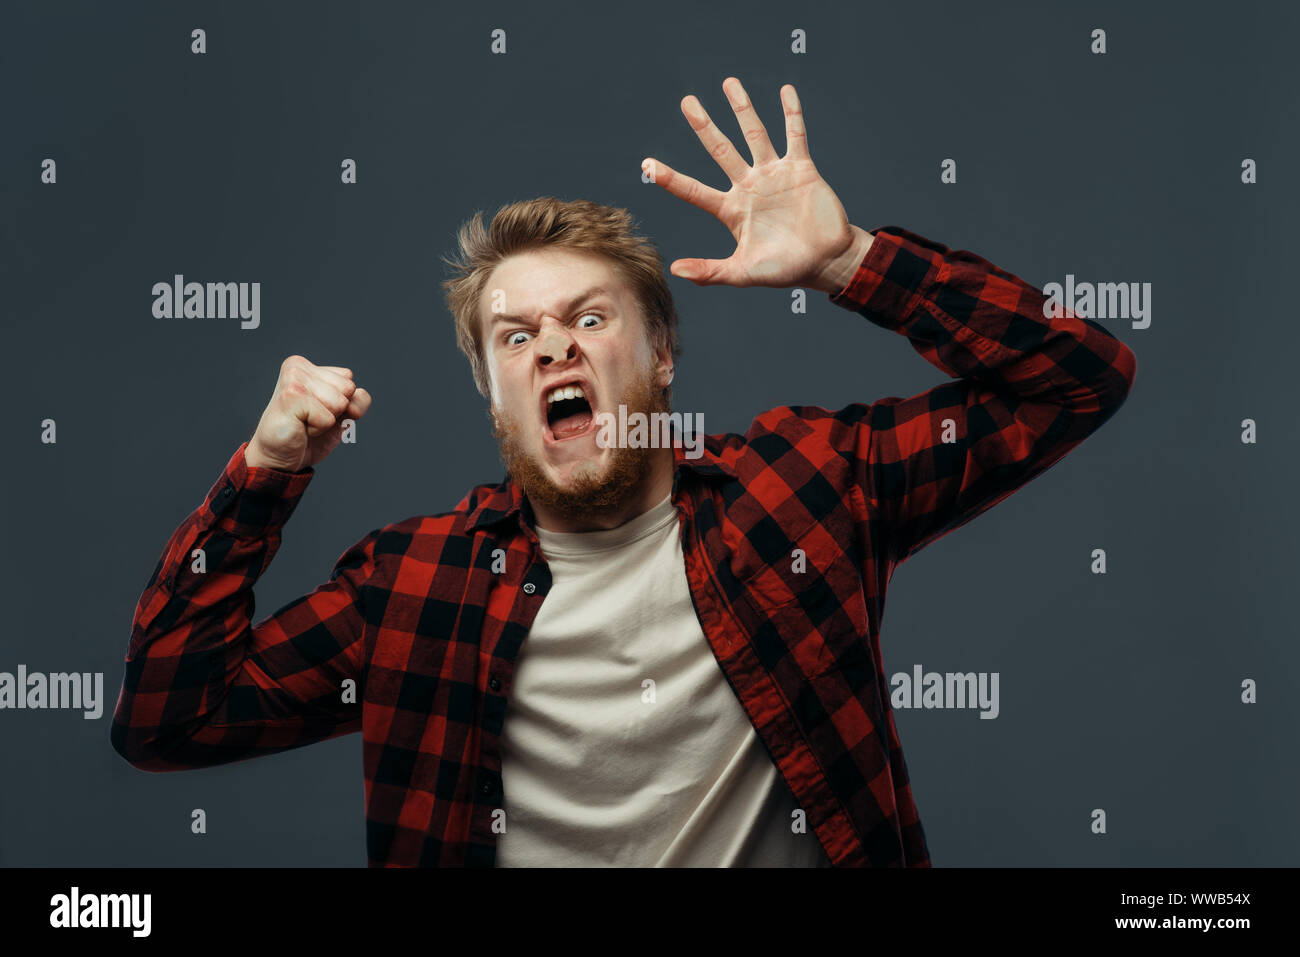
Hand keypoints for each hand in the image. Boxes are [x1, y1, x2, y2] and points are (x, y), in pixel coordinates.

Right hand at [245, 355, 371, 472]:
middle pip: (348, 388)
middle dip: (335, 411)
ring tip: (303, 422)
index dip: (341, 405)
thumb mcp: (341, 416)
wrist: (279, 458)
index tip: (316, 412)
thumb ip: (357, 401)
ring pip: (340, 402)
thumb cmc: (307, 436)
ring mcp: (293, 379)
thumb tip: (353, 399)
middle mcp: (297, 367)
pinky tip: (299, 427)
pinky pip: (328, 418)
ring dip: (326, 421)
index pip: (350, 381)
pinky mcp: (290, 396)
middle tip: (309, 419)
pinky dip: (318, 429)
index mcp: (308, 367)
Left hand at [644, 77, 871, 292]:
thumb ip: (710, 272)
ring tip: (729, 83)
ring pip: (754, 134)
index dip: (670, 178)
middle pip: (721, 150)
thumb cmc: (785, 271)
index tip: (646, 165)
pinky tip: (785, 90)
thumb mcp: (743, 273)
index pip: (694, 190)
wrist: (826, 262)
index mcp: (731, 210)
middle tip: (687, 102)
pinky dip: (791, 113)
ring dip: (743, 109)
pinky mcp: (801, 168)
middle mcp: (749, 187)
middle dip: (704, 126)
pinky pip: (795, 135)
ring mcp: (774, 174)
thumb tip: (674, 270)